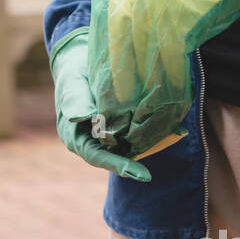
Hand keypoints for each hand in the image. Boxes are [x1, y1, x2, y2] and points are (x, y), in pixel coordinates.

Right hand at [51, 30, 150, 181]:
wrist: (78, 62)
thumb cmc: (73, 74)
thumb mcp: (72, 83)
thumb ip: (76, 100)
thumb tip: (82, 117)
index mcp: (75, 137)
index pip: (96, 156)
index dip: (115, 165)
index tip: (134, 173)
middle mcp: (89, 141)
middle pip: (111, 158)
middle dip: (128, 167)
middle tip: (146, 176)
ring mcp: (103, 137)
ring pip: (122, 150)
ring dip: (139, 152)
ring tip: (160, 154)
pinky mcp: (116, 128)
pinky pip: (130, 137)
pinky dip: (144, 137)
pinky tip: (167, 133)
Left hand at [88, 0, 239, 157]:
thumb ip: (140, 9)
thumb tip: (134, 50)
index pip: (113, 31)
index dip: (114, 60)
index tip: (115, 82)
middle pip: (127, 46)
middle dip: (127, 76)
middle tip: (127, 100)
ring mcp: (157, 8)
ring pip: (149, 54)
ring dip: (152, 81)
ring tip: (153, 101)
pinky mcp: (179, 18)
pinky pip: (173, 55)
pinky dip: (175, 75)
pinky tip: (178, 90)